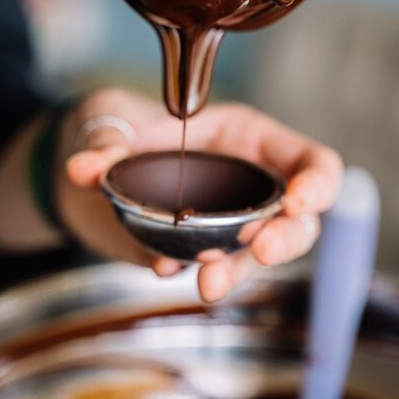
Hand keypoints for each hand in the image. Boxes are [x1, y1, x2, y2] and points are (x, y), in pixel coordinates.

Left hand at [57, 88, 342, 301]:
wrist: (79, 171)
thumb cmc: (113, 124)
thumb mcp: (109, 116)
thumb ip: (104, 138)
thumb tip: (86, 167)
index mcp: (248, 139)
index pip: (311, 162)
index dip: (318, 183)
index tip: (300, 202)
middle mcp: (247, 186)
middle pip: (298, 223)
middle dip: (286, 239)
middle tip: (261, 251)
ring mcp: (225, 228)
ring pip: (257, 258)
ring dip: (240, 272)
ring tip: (209, 283)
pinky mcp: (195, 256)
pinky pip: (206, 270)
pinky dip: (189, 273)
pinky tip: (163, 268)